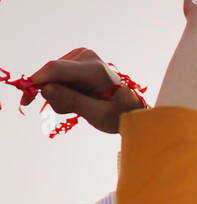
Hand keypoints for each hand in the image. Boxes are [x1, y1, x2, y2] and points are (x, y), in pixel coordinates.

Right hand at [24, 48, 146, 133]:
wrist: (131, 109)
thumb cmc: (119, 114)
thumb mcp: (99, 115)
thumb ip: (73, 102)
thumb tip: (46, 89)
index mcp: (95, 70)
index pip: (56, 69)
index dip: (37, 82)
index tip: (26, 101)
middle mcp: (86, 57)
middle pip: (51, 74)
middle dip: (53, 94)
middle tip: (72, 110)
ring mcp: (80, 56)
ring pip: (52, 76)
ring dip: (59, 94)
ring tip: (81, 104)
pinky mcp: (75, 60)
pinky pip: (56, 76)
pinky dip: (62, 90)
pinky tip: (78, 97)